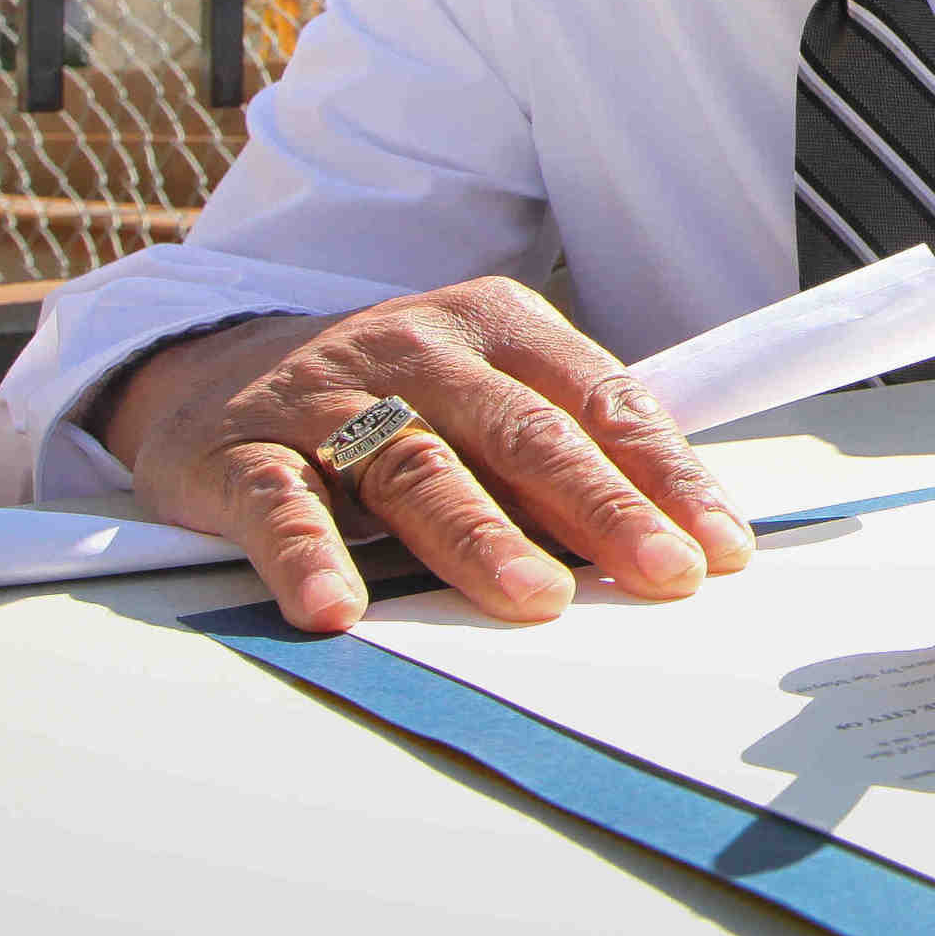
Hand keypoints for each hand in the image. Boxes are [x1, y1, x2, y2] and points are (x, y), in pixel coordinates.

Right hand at [97, 278, 756, 633]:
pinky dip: (306, 556)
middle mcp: (419, 352)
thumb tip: (681, 542)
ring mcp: (328, 400)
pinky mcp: (239, 455)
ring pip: (415, 467)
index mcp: (498, 325)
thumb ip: (567, 448)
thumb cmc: (393, 399)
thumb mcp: (486, 392)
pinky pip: (278, 505)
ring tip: (535, 599)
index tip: (721, 550)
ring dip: (480, 537)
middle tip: (662, 574)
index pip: (600, 400)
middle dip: (601, 507)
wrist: (214, 367)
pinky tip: (336, 610)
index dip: (664, 475)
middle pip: (522, 433)